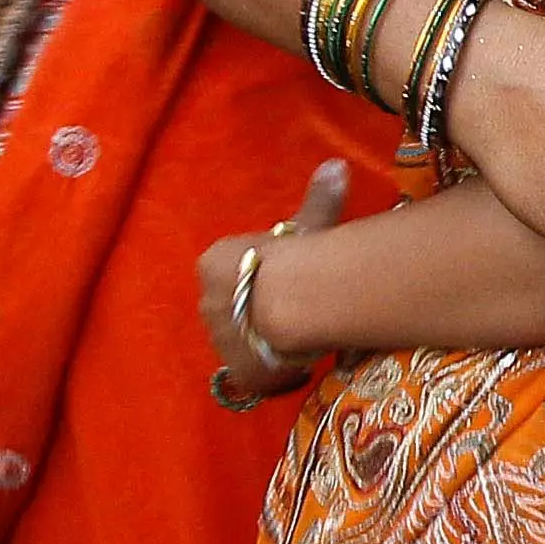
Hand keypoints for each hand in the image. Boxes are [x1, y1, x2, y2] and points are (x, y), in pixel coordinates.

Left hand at [199, 160, 349, 404]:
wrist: (291, 303)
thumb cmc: (297, 257)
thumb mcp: (310, 223)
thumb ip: (320, 198)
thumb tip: (336, 164)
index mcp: (216, 262)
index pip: (232, 272)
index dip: (261, 278)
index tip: (289, 282)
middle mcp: (208, 301)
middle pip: (233, 310)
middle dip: (258, 316)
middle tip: (294, 318)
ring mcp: (220, 340)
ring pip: (243, 345)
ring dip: (266, 348)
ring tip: (300, 349)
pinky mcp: (236, 370)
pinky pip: (254, 378)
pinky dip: (274, 378)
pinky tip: (299, 374)